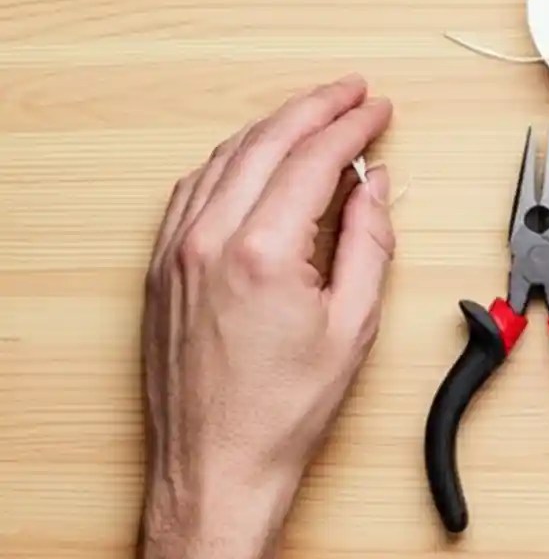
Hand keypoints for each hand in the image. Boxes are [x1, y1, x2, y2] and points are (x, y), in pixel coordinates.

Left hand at [137, 75, 394, 558]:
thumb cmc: (282, 411)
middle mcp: (208, 240)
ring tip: (312, 115)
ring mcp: (176, 251)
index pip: (312, 159)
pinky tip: (254, 158)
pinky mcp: (161, 268)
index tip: (377, 110)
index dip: (351, 126)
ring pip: (224, 158)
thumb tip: (372, 187)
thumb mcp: (354, 326)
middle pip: (266, 143)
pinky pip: (193, 189)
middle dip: (314, 108)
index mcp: (260, 251)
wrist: (218, 465)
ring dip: (272, 127)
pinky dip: (231, 159)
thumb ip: (370, 243)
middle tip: (351, 93)